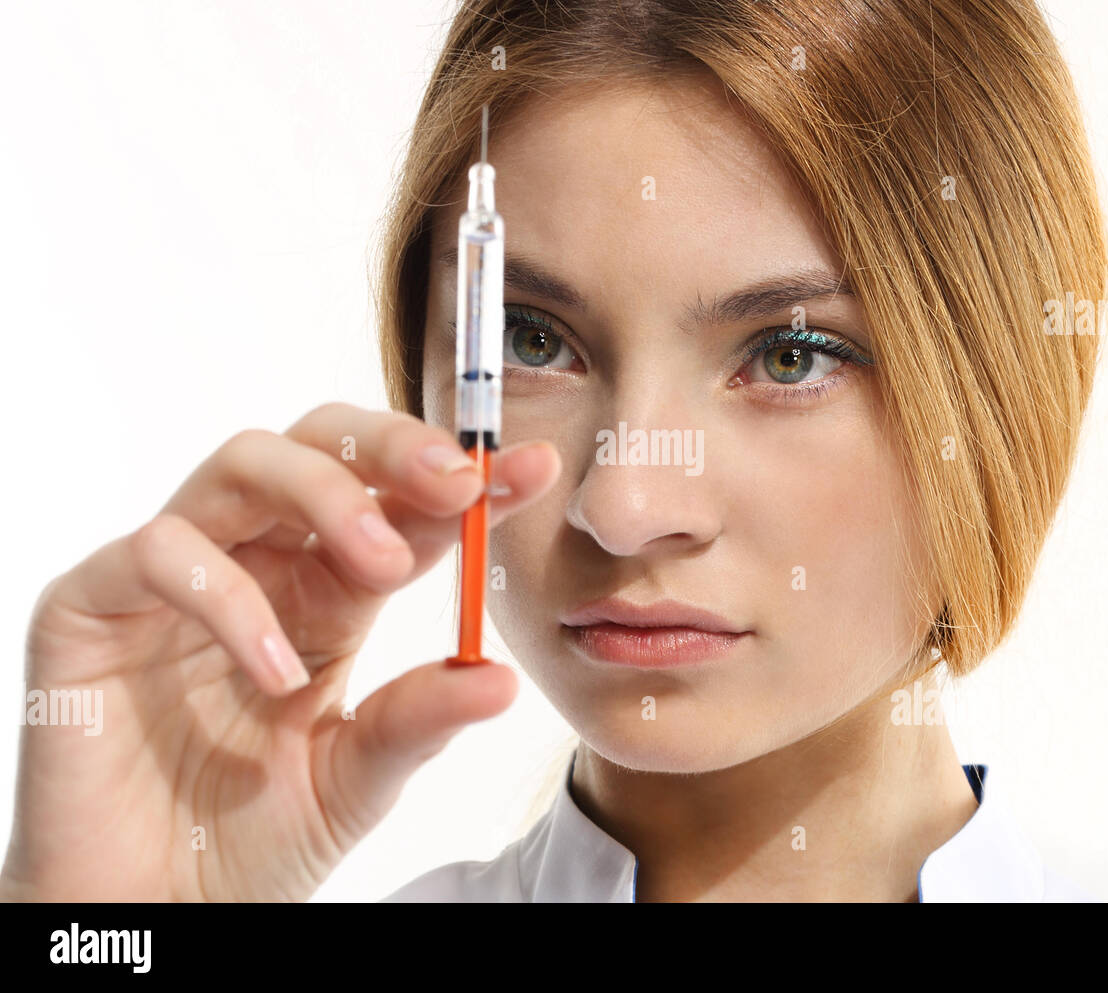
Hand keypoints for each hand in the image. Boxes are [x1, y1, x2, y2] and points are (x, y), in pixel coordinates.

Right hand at [1, 403, 558, 900]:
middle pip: (320, 444)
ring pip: (243, 463)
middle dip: (394, 449)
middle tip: (456, 484)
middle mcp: (258, 564)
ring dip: (325, 494)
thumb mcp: (358, 777)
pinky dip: (228, 597)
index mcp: (328, 593)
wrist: (153, 908)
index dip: (466, 483)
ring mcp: (175, 577)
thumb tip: (505, 679)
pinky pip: (161, 553)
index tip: (533, 472)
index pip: (402, 509)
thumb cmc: (250, 838)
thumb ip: (420, 720)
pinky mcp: (93, 604)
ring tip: (384, 566)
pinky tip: (279, 670)